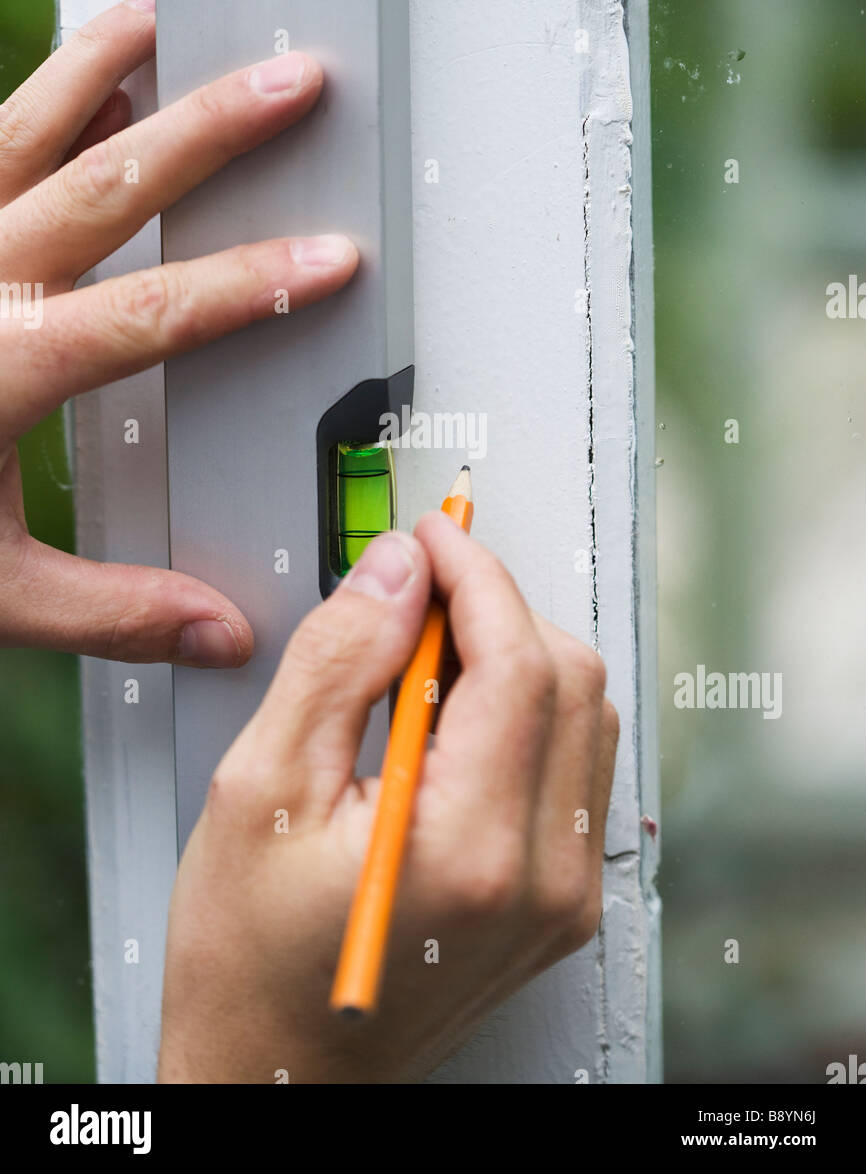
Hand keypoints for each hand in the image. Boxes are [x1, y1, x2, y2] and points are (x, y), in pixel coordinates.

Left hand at [0, 0, 357, 667]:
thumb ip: (108, 610)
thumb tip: (216, 633)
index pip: (155, 313)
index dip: (253, 282)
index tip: (328, 255)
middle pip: (110, 181)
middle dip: (215, 127)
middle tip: (290, 78)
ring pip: (28, 124)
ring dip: (107, 66)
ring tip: (168, 17)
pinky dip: (36, 101)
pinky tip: (77, 80)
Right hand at [158, 515, 617, 1083]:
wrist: (281, 1073)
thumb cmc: (252, 961)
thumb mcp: (262, 790)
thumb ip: (339, 661)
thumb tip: (398, 572)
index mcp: (468, 850)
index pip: (519, 660)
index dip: (478, 574)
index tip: (436, 536)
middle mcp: (541, 878)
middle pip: (570, 677)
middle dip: (497, 608)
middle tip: (419, 594)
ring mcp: (562, 897)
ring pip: (585, 714)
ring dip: (516, 657)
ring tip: (424, 664)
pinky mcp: (561, 902)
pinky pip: (576, 767)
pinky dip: (526, 714)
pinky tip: (454, 721)